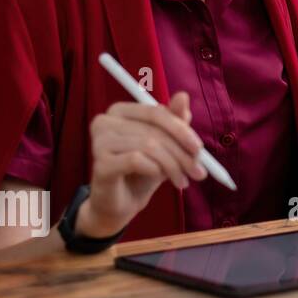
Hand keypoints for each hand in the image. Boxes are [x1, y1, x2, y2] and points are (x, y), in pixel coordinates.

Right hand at [82, 92, 206, 236]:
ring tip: (182, 181)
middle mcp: (105, 121)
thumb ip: (175, 121)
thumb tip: (183, 96)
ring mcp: (99, 142)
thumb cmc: (144, 170)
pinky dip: (154, 169)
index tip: (199, 149)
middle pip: (153, 131)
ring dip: (172, 165)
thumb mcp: (166, 144)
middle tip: (198, 171)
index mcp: (120, 111)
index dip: (181, 130)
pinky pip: (136, 160)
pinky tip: (159, 177)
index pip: (156, 113)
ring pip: (148, 146)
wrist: (123, 202)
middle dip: (181, 153)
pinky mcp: (99, 163)